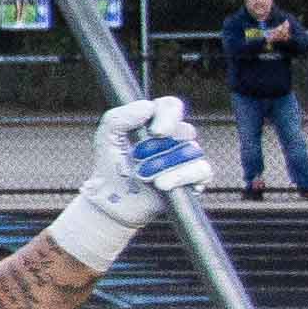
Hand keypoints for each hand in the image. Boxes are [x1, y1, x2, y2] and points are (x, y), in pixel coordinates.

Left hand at [78, 96, 210, 231]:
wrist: (112, 201)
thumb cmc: (111, 167)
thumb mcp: (106, 139)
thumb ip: (119, 118)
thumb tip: (147, 107)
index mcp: (155, 123)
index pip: (170, 107)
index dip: (168, 115)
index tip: (155, 131)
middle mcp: (175, 138)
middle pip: (185, 130)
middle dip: (161, 145)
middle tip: (140, 156)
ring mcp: (187, 158)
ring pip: (192, 151)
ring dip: (165, 164)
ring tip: (143, 176)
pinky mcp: (194, 179)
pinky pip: (202, 171)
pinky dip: (181, 176)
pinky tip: (162, 184)